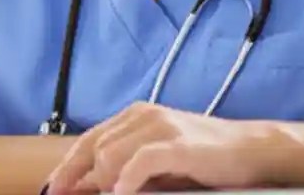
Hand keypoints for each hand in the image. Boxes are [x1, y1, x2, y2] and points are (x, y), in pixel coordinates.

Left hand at [44, 103, 286, 194]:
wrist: (252, 151)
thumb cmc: (204, 160)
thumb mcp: (156, 161)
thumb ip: (122, 169)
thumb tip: (85, 187)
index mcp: (133, 116)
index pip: (87, 141)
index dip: (66, 169)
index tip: (51, 192)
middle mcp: (143, 115)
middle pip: (93, 148)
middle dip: (80, 180)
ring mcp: (161, 127)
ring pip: (109, 155)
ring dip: (106, 183)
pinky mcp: (178, 144)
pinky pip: (139, 162)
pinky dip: (126, 181)